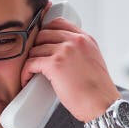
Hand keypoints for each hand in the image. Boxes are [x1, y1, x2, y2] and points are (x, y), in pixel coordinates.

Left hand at [21, 2, 120, 122]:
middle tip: (33, 61)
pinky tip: (27, 79)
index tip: (39, 43)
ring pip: (35, 49)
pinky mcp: (55, 65)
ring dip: (30, 62)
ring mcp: (65, 51)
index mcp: (85, 39)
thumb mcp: (93, 61)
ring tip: (30, 73)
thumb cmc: (97, 91)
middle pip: (43, 34)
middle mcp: (76, 41)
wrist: (103, 105)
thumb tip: (60, 54)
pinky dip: (25, 72)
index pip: (58, 23)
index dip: (44, 32)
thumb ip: (79, 52)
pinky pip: (31, 63)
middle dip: (35, 48)